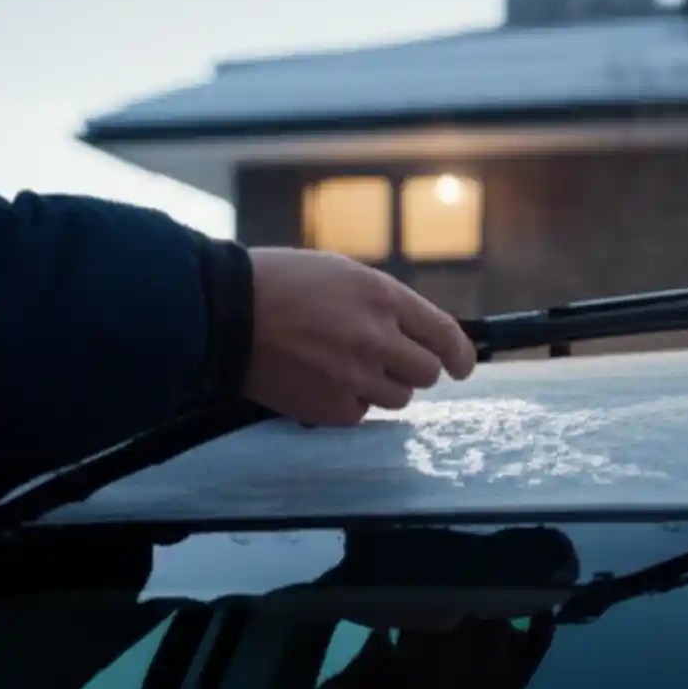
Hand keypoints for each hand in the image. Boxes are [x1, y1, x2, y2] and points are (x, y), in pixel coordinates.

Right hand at [243, 248, 475, 424]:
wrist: (225, 315)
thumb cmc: (280, 285)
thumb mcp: (344, 275)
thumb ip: (386, 304)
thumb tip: (418, 333)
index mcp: (384, 298)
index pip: (445, 335)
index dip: (460, 355)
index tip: (462, 367)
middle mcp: (377, 339)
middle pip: (426, 373)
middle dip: (413, 369)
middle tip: (387, 361)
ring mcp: (355, 377)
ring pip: (398, 398)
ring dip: (381, 387)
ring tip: (345, 367)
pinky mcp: (331, 408)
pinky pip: (360, 414)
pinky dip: (348, 403)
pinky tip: (321, 381)